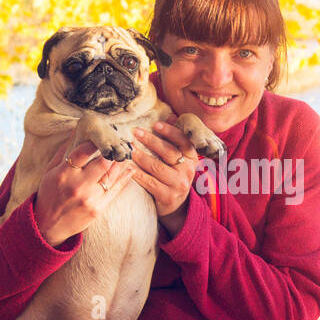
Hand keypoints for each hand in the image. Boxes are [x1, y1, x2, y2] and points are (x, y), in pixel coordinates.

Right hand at [31, 140, 135, 246]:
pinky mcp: (98, 209)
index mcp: (64, 174)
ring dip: (122, 162)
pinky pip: (116, 190)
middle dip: (113, 151)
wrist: (48, 225)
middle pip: (103, 163)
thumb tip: (76, 132)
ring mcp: (90, 198)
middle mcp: (77, 186)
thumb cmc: (49, 194)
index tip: (104, 134)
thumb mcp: (50, 172)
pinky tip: (131, 169)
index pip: (84, 152)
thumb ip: (63, 152)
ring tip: (127, 153)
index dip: (96, 141)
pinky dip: (125, 178)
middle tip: (121, 142)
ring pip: (112, 175)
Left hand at [130, 119, 200, 237]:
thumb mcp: (179, 158)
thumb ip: (175, 139)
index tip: (155, 124)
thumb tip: (171, 115)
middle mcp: (188, 171)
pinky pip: (150, 182)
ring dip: (140, 156)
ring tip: (129, 149)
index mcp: (191, 158)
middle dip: (150, 140)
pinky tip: (128, 167)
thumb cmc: (173, 175)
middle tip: (135, 132)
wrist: (176, 205)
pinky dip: (137, 174)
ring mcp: (179, 185)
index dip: (170, 131)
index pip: (183, 141)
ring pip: (157, 167)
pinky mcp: (168, 197)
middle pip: (168, 152)